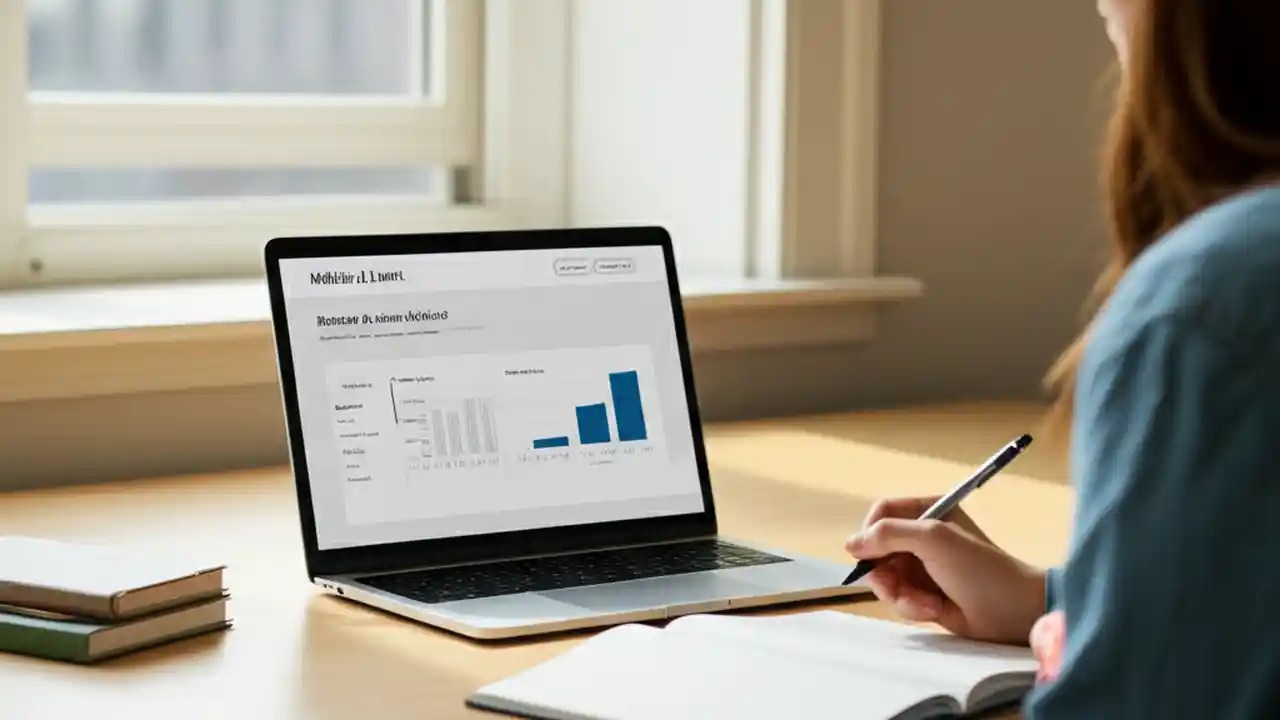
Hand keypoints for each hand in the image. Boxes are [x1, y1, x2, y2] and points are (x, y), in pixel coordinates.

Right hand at [844, 497, 1045, 644]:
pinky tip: (934, 610)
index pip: (882, 513)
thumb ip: (890, 534)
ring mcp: (922, 566)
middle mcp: (921, 536)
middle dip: (887, 573)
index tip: (869, 556)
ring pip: (884, 578)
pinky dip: (911, 607)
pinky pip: (898, 598)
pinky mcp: (923, 593)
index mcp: (928, 510)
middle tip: (898, 587)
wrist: (1013, 611)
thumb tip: (851, 544)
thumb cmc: (978, 568)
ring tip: (926, 603)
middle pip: (877, 549)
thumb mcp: (934, 539)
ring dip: (901, 594)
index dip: (870, 533)